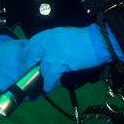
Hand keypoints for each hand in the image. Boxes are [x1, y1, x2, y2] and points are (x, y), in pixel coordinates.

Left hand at [0, 26, 122, 96]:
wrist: (97, 41)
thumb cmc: (85, 39)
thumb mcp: (65, 37)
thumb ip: (54, 44)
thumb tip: (48, 56)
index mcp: (48, 34)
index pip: (31, 44)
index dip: (27, 55)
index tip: (26, 63)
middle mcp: (47, 42)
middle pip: (30, 56)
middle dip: (28, 68)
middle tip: (28, 77)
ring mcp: (52, 53)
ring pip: (40, 70)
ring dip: (41, 80)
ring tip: (42, 87)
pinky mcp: (59, 64)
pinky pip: (49, 78)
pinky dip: (49, 85)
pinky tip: (48, 89)